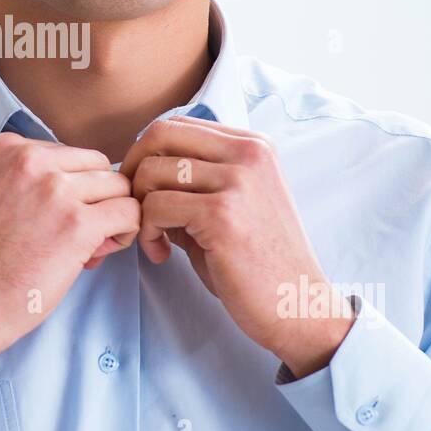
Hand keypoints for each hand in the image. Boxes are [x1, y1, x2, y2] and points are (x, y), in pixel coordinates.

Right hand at [0, 133, 140, 387]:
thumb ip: (34, 182)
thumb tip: (95, 191)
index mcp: (7, 147)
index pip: (69, 155)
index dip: (72, 189)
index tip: (54, 220)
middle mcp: (31, 159)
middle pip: (97, 166)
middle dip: (96, 199)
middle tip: (77, 237)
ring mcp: (54, 190)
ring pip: (118, 187)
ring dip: (113, 215)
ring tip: (88, 247)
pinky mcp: (76, 224)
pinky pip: (129, 213)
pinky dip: (126, 233)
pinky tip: (99, 253)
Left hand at [119, 115, 353, 377]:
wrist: (297, 306)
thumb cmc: (258, 261)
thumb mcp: (230, 205)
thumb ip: (192, 182)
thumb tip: (137, 169)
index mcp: (253, 145)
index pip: (177, 125)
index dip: (146, 155)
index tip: (144, 191)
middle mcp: (248, 153)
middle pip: (159, 135)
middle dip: (133, 171)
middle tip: (135, 209)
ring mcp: (237, 181)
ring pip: (152, 173)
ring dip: (140, 210)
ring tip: (155, 240)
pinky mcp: (222, 215)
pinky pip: (155, 208)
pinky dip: (147, 232)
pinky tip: (161, 254)